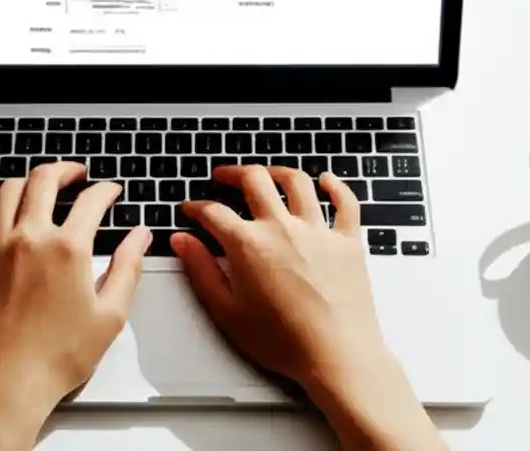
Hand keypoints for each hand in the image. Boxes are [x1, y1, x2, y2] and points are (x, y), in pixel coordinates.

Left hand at [0, 162, 150, 450]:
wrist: (6, 384)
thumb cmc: (57, 358)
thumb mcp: (109, 315)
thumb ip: (127, 268)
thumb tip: (140, 237)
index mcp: (69, 249)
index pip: (92, 201)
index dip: (106, 190)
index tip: (111, 191)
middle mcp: (30, 239)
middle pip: (44, 181)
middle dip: (64, 170)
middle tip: (75, 174)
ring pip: (8, 192)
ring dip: (27, 181)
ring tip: (38, 185)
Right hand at [173, 165, 444, 450]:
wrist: (336, 356)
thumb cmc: (283, 342)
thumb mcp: (226, 311)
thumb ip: (201, 270)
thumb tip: (182, 241)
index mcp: (248, 244)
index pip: (213, 212)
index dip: (197, 207)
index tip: (192, 210)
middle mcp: (282, 228)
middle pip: (254, 180)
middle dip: (233, 174)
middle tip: (223, 177)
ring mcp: (318, 231)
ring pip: (297, 182)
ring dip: (277, 172)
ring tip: (267, 174)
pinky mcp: (347, 241)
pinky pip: (344, 202)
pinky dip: (336, 186)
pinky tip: (326, 180)